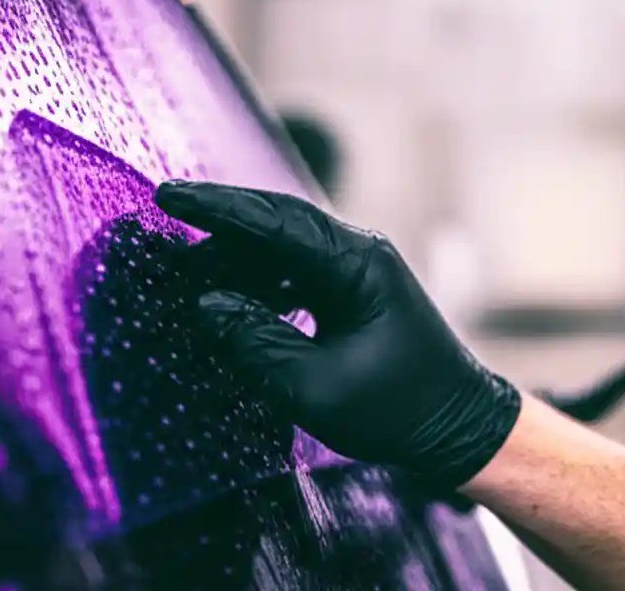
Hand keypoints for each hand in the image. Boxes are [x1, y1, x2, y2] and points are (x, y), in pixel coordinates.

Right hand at [155, 181, 520, 487]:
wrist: (459, 427)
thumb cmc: (397, 411)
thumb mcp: (315, 388)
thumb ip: (256, 342)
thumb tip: (206, 304)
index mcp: (358, 264)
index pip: (276, 222)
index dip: (218, 208)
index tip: (168, 196)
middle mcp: (360, 253)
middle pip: (277, 221)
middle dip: (220, 219)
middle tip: (165, 212)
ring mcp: (358, 269)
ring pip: (283, 246)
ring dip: (235, 256)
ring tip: (184, 272)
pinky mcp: (353, 290)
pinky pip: (295, 270)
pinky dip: (257, 279)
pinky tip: (225, 295)